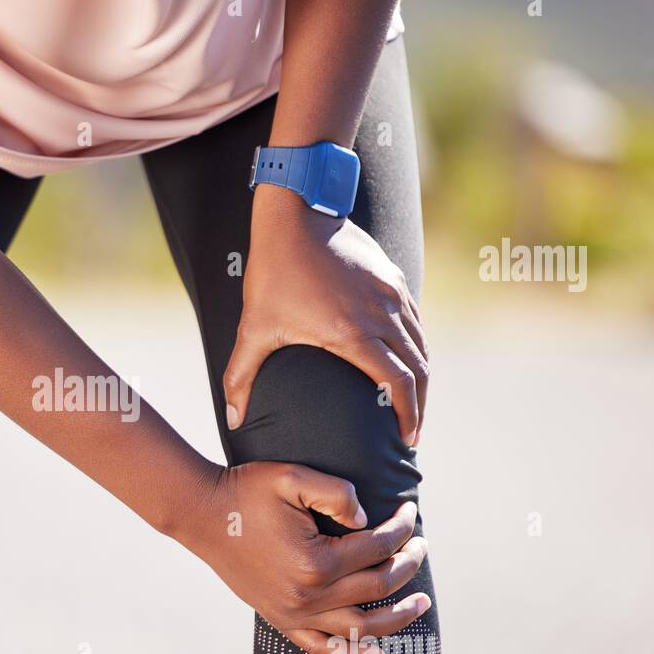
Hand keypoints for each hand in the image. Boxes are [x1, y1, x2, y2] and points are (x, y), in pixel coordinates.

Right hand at [175, 460, 429, 653]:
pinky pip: (322, 647)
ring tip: (421, 603)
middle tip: (421, 547)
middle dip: (407, 564)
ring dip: (397, 617)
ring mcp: (294, 613)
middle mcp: (308, 595)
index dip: (400, 529)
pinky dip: (352, 653)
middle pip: (377, 586)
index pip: (377, 547)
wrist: (202, 515)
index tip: (409, 513)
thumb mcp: (291, 477)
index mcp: (316, 561)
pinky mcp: (281, 619)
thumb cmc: (246, 491)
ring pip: (361, 627)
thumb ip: (336, 493)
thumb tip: (368, 519)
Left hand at [226, 186, 428, 445]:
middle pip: (418, 370)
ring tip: (413, 404)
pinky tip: (406, 362)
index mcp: (352, 333)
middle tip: (412, 434)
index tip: (406, 439)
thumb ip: (240, 377)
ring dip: (421, 378)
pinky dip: (416, 348)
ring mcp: (391, 294)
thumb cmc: (273, 272)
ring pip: (420, 345)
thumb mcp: (253, 328)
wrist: (296, 214)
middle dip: (419, 406)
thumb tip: (231, 419)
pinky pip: (414, 321)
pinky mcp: (392, 278)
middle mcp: (381, 314)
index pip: (397, 384)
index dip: (407, 416)